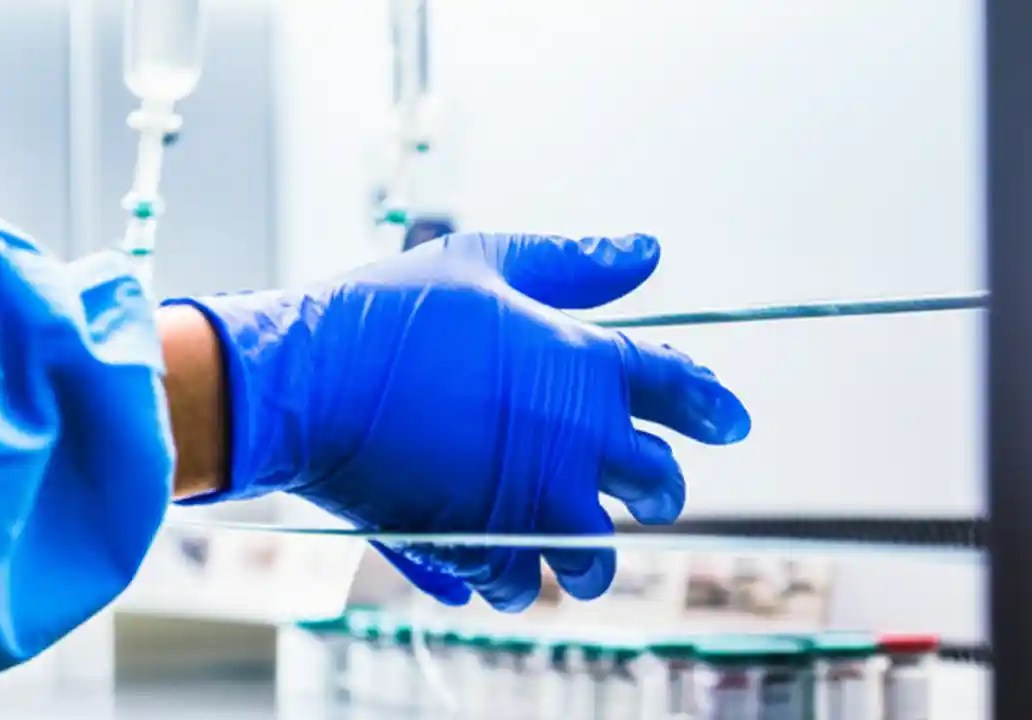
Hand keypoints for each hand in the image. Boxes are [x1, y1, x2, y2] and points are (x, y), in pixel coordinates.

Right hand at [174, 233, 749, 610]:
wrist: (307, 382)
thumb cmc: (389, 313)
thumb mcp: (482, 262)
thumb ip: (573, 264)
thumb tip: (646, 251)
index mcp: (581, 368)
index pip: (679, 390)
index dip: (712, 403)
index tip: (730, 421)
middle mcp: (572, 445)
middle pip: (654, 483)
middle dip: (660, 487)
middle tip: (649, 491)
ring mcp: (526, 505)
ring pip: (594, 556)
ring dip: (592, 554)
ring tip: (578, 549)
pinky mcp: (473, 548)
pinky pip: (515, 585)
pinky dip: (513, 579)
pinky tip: (502, 570)